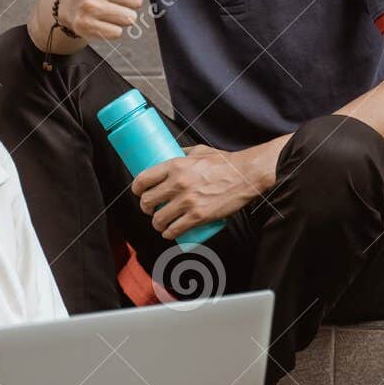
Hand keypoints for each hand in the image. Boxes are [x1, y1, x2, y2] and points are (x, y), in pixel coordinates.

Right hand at [65, 0, 148, 40]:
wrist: (69, 2)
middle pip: (137, 1)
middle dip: (129, 0)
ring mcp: (88, 5)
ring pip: (129, 18)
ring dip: (122, 15)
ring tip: (108, 7)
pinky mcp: (86, 26)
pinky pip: (118, 32)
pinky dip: (112, 28)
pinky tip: (100, 19)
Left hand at [133, 145, 258, 238]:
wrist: (246, 175)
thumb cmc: (226, 163)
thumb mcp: (200, 151)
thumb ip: (184, 153)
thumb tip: (172, 153)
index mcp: (175, 166)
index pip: (144, 179)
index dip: (136, 189)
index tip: (139, 192)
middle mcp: (178, 183)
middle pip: (147, 201)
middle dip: (145, 208)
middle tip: (150, 209)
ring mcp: (188, 201)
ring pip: (158, 219)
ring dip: (156, 224)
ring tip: (160, 223)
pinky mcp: (198, 216)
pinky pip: (175, 230)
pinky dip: (168, 234)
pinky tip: (169, 233)